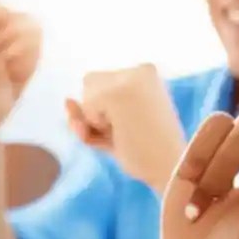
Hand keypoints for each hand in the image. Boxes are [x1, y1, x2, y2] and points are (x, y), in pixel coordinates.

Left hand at [67, 64, 185, 190]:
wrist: (171, 170)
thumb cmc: (145, 154)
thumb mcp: (112, 129)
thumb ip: (86, 113)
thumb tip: (67, 100)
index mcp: (145, 73)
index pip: (100, 84)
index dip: (105, 111)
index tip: (132, 128)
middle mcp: (139, 69)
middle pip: (89, 86)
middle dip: (97, 115)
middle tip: (127, 133)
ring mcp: (128, 79)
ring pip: (86, 95)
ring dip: (97, 122)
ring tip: (125, 134)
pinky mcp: (117, 93)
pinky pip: (85, 108)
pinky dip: (95, 127)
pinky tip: (121, 133)